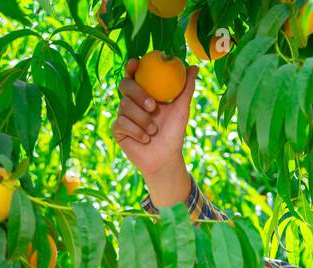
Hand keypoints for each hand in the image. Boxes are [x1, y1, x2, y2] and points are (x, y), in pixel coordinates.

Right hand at [111, 58, 196, 203]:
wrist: (166, 158)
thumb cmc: (174, 133)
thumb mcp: (182, 109)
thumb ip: (186, 88)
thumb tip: (195, 67)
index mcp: (144, 93)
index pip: (133, 74)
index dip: (131, 67)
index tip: (136, 64)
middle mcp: (131, 102)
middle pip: (125, 85)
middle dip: (138, 94)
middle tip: (153, 107)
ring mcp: (123, 115)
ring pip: (124, 106)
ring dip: (143, 120)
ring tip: (154, 131)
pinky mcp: (118, 129)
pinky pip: (121, 122)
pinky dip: (136, 131)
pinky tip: (145, 140)